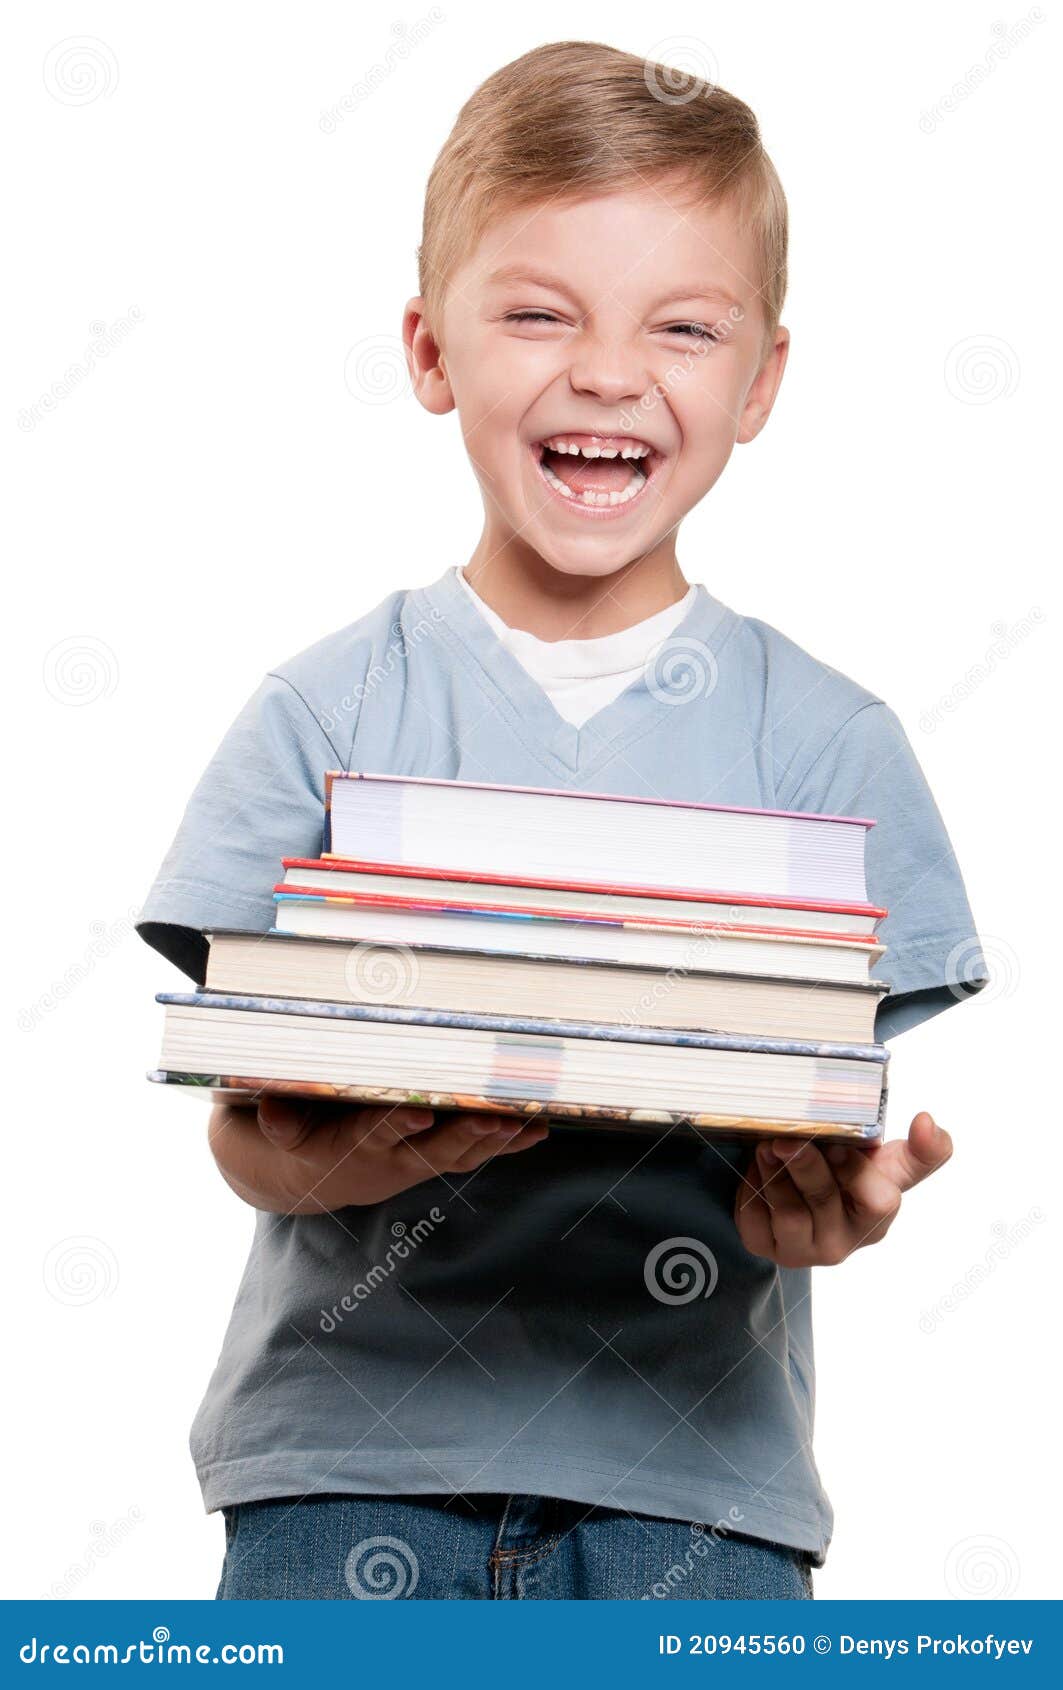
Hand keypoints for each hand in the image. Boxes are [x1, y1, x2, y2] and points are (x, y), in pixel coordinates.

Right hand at [208, 1096, 548, 1212]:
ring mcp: (408, 1164)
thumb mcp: (257, 1127)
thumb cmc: (272, 1134)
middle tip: (493, 1117)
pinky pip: (469, 1155)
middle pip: (428, 1150)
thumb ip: (270, 1116)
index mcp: (338, 1147)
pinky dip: (503, 1143)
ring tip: (527, 1120)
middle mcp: (381, 1162)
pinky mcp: (427, 1161)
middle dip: (463, 1134)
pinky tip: (537, 1129)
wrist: (290, 1175)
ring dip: (492, 1138)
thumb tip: (275, 1114)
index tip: (420, 1113)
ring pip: (456, 1154)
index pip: (369, 1134)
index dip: (395, 1125)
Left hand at [734, 1110, 952, 1267]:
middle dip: (805, 1163)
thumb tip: (928, 1122)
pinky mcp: (768, 1249)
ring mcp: (803, 1250)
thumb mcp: (890, 1163)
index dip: (857, 1170)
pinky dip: (752, 1189)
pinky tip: (757, 1170)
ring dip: (774, 1174)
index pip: (878, 1201)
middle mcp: (843, 1242)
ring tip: (766, 1146)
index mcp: (877, 1217)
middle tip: (786, 1137)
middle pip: (823, 1200)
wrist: (809, 1199)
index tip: (842, 1144)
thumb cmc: (854, 1176)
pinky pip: (754, 1221)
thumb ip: (923, 1149)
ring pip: (788, 1212)